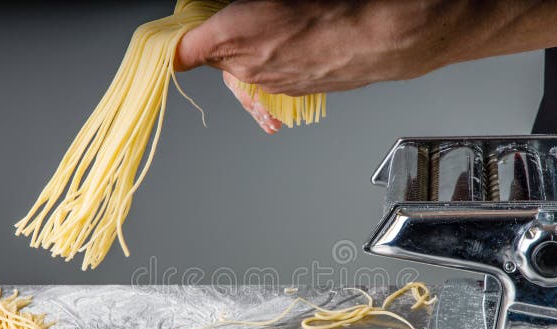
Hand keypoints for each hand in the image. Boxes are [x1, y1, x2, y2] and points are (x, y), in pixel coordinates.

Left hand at [176, 0, 446, 132]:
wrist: (386, 36)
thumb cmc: (337, 7)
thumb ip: (238, 9)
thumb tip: (228, 9)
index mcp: (233, 34)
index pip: (180, 51)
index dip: (173, 45)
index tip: (170, 40)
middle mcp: (247, 67)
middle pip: (212, 55)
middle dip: (218, 35)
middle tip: (237, 12)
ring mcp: (271, 83)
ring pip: (242, 66)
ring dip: (248, 47)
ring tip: (275, 22)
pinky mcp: (293, 92)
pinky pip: (269, 75)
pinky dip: (272, 60)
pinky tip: (294, 39)